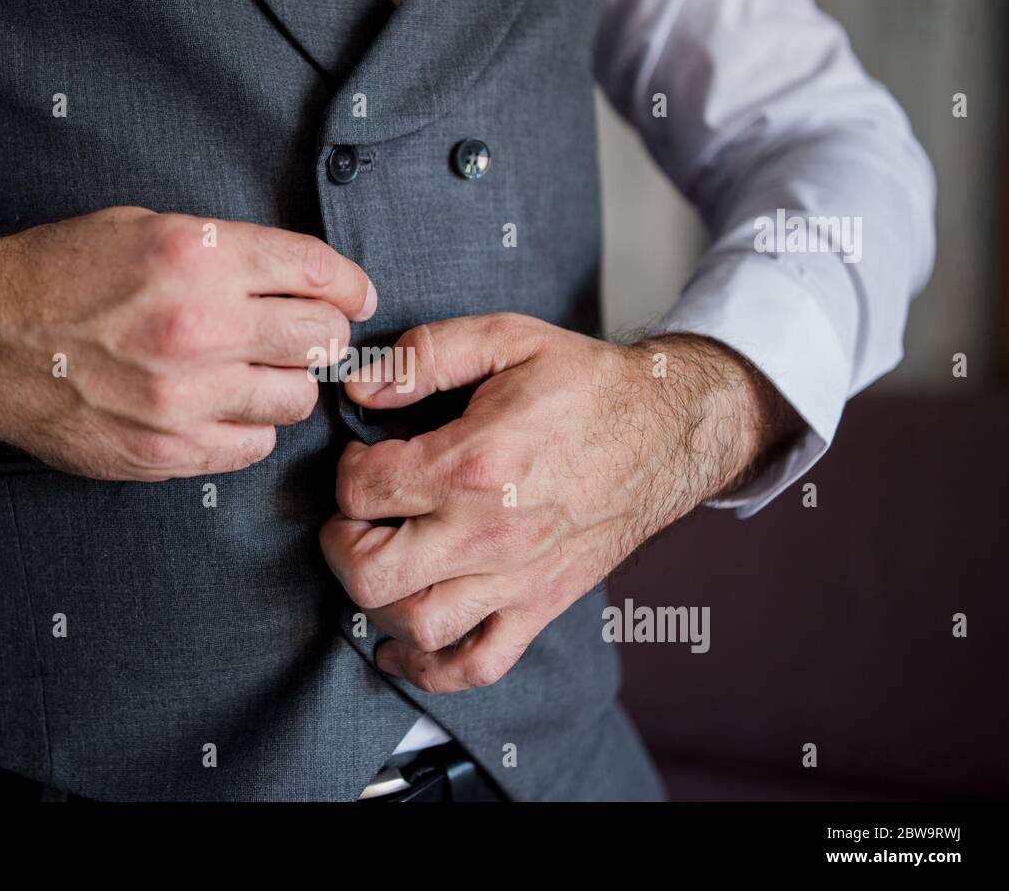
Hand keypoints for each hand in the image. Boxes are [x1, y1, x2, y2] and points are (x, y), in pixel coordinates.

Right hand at [0, 206, 375, 480]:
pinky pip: (253, 446)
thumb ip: (226, 252)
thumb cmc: (60, 277)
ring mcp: (185, 397)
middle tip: (303, 337)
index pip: (318, 272)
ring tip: (251, 373)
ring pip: (297, 401)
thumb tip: (301, 278)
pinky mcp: (168, 450)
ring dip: (284, 385)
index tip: (352, 297)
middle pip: (322, 341)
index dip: (349, 286)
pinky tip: (219, 408)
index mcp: (197, 257)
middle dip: (322, 336)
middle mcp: (199, 326)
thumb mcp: (144, 229)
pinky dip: (248, 428)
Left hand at [320, 313, 796, 691]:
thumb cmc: (586, 384)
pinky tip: (400, 646)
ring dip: (377, 602)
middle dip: (341, 543)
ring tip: (382, 561)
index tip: (365, 455)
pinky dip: (429, 670)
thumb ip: (426, 355)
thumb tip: (361, 388)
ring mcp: (516, 579)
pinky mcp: (539, 606)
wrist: (667, 430)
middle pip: (371, 574)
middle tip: (356, 515)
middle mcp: (490, 533)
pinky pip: (476, 665)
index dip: (347, 469)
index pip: (363, 490)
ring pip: (416, 626)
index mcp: (474, 463)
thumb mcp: (507, 339)